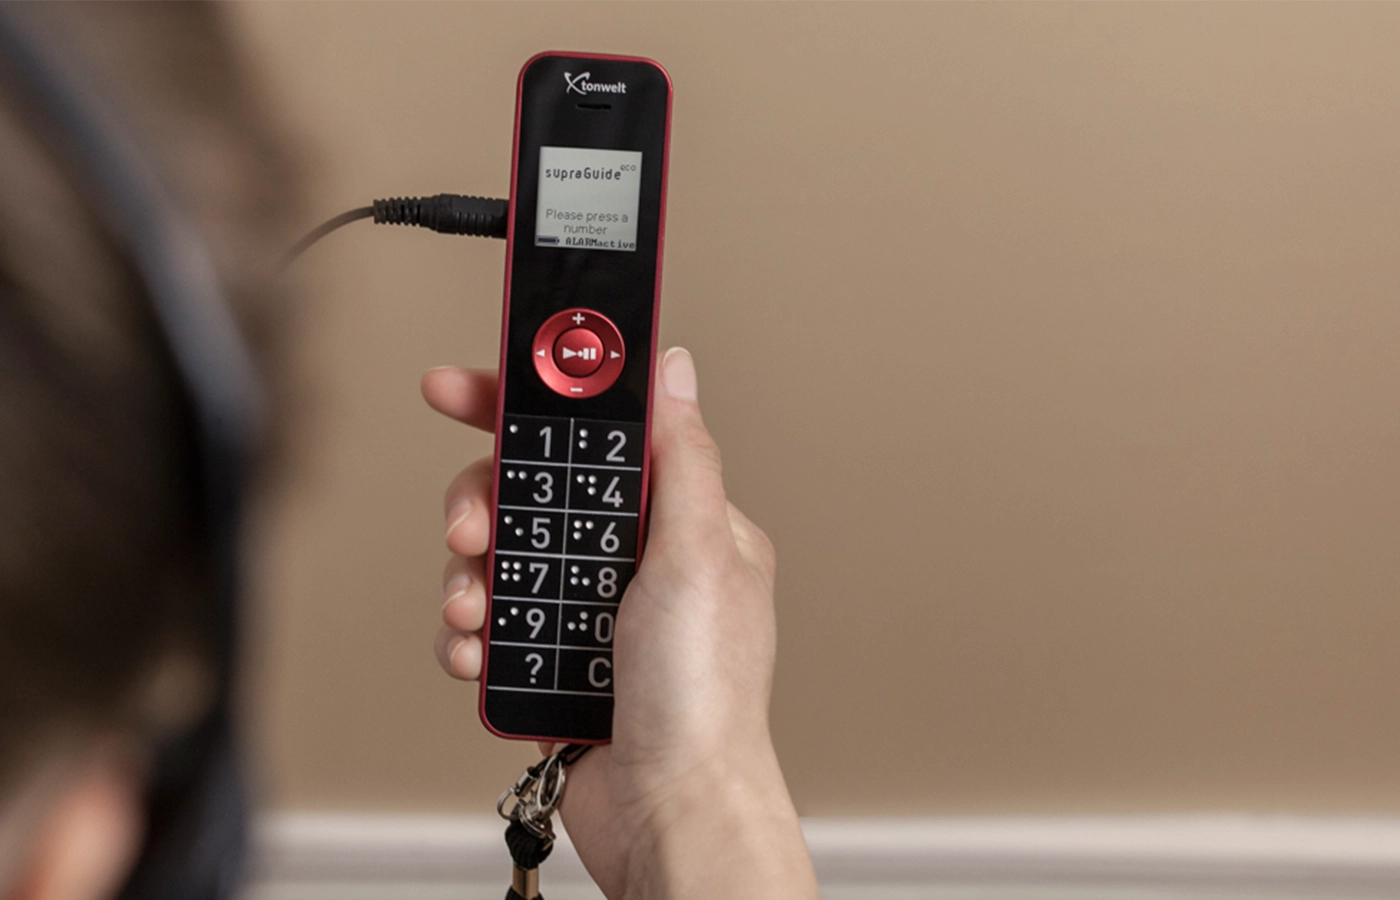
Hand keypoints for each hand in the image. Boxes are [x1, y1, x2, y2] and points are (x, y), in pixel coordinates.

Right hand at [425, 348, 816, 899]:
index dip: (527, 405)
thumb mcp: (698, 553)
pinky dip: (473, 638)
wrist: (670, 813)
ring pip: (497, 558)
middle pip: (529, 493)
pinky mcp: (547, 662)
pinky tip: (481, 656)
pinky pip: (488, 626)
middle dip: (485, 502)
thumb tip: (675, 367)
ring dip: (471, 578)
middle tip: (468, 525)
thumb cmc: (705, 697)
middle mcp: (629, 561)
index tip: (462, 387)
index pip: (595, 438)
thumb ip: (680, 455)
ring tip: (475, 609)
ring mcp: (584, 613)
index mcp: (676, 522)